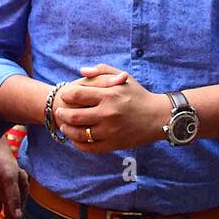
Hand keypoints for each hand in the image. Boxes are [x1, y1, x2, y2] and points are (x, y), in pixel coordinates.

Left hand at [54, 63, 168, 151]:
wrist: (158, 117)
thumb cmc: (138, 94)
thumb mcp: (123, 77)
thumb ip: (101, 71)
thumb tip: (81, 71)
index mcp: (109, 95)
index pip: (76, 94)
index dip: (66, 95)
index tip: (66, 96)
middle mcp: (108, 113)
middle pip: (74, 115)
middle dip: (62, 114)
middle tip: (60, 112)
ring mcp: (110, 131)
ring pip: (79, 133)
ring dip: (67, 130)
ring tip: (64, 126)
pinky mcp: (113, 144)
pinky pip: (89, 147)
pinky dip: (78, 144)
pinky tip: (75, 139)